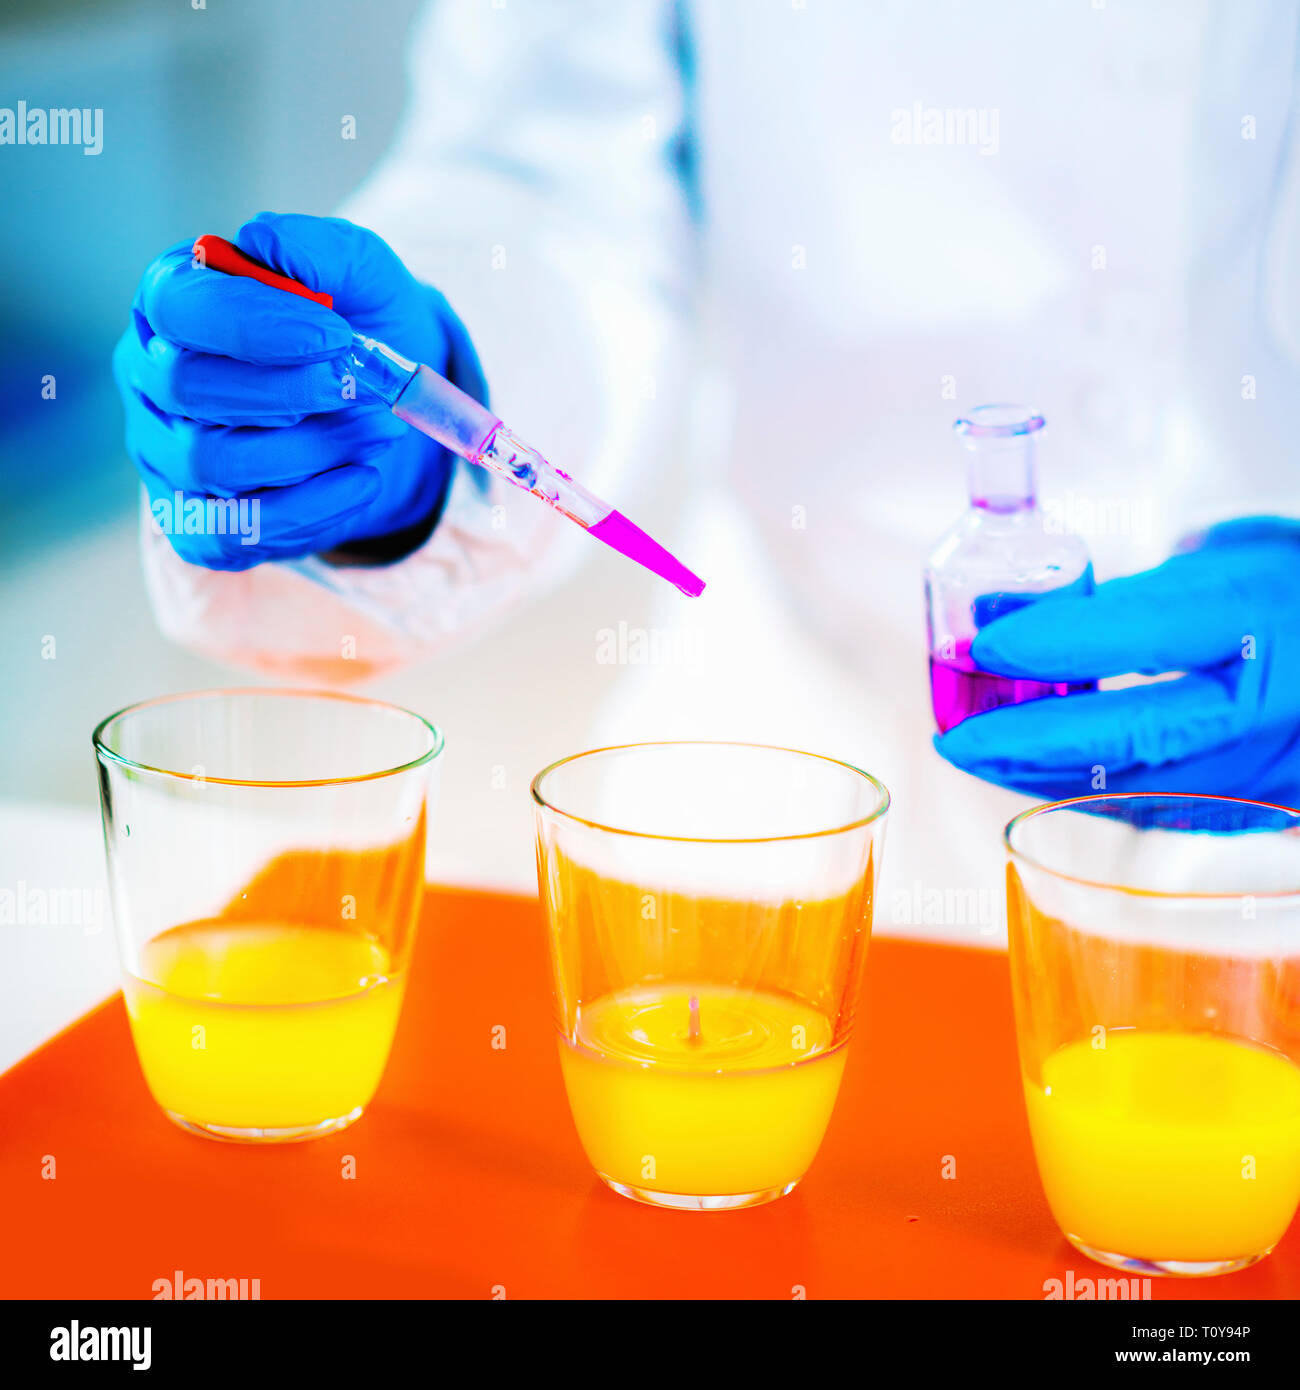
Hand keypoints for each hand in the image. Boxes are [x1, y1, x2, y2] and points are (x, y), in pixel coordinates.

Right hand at [112, 212, 485, 569]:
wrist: (384, 402)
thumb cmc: (356, 326)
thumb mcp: (360, 275)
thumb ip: (321, 250)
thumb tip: (264, 240)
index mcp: (175, 302)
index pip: (180, 307)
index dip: (255, 323)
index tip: (336, 336)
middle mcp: (152, 377)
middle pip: (188, 389)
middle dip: (291, 393)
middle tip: (363, 389)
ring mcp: (166, 454)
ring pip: (214, 463)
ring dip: (313, 451)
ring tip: (378, 430)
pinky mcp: (194, 521)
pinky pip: (229, 534)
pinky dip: (309, 513)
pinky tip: (362, 483)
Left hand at [934, 520, 1299, 804]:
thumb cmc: (1288, 598)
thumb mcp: (1222, 565)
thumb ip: (1124, 599)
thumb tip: (1013, 620)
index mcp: (1262, 617)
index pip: (1149, 630)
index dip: (1059, 642)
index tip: (988, 646)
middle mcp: (1267, 706)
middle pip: (1133, 734)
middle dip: (1027, 741)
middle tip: (954, 739)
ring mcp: (1263, 769)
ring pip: (1136, 789)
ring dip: (1043, 775)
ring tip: (978, 756)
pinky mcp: (1252, 808)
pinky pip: (1155, 809)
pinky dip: (1085, 792)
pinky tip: (1035, 776)